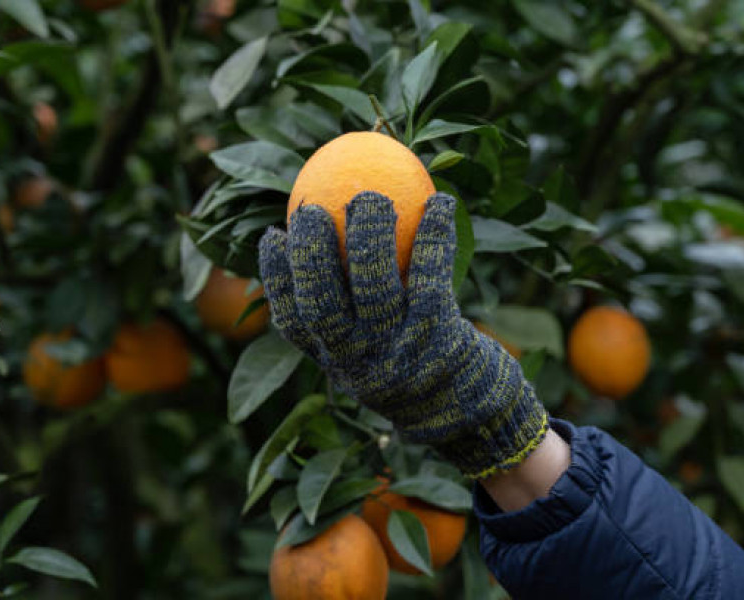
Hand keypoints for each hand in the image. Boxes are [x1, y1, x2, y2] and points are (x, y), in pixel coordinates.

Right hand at [259, 191, 548, 478]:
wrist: (470, 408)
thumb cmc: (409, 363)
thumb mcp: (366, 355)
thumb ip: (341, 319)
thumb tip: (317, 243)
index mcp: (334, 361)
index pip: (292, 321)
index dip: (276, 277)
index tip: (273, 235)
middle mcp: (359, 360)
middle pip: (321, 303)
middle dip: (311, 252)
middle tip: (311, 208)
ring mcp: (398, 349)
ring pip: (374, 286)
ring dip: (369, 234)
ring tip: (370, 197)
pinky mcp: (439, 334)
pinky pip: (431, 274)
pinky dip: (435, 233)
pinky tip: (439, 201)